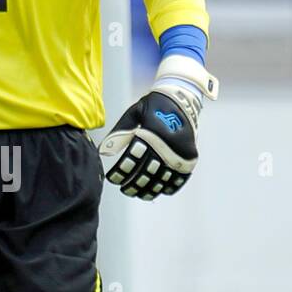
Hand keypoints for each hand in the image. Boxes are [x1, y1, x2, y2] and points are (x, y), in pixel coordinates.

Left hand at [99, 56, 217, 199]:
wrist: (182, 98)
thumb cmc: (153, 106)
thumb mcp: (134, 114)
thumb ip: (119, 133)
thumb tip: (102, 152)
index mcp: (150, 133)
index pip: (132, 159)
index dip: (121, 172)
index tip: (113, 179)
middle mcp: (166, 146)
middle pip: (147, 173)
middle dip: (133, 184)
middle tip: (124, 189)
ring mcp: (180, 153)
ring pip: (162, 179)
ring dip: (148, 189)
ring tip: (138, 193)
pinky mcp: (190, 157)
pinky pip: (179, 179)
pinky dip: (168, 187)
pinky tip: (158, 190)